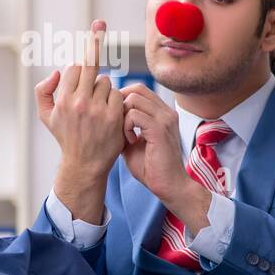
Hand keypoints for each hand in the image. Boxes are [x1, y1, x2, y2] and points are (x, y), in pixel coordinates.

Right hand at [35, 19, 124, 221]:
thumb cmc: (66, 136)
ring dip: (103, 88)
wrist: (84, 164)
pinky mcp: (114, 116)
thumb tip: (57, 71)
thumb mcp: (45, 115)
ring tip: (98, 106)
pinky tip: (109, 111)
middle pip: (90, 65)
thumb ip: (43, 90)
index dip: (80, 62)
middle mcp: (79, 102)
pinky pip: (117, 94)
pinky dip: (115, 99)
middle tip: (100, 22)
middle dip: (94, 43)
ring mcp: (98, 109)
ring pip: (105, 81)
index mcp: (62, 99)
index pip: (74, 67)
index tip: (92, 31)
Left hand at [119, 83, 208, 230]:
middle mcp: (166, 112)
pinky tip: (129, 141)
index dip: (123, 98)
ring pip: (134, 98)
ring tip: (124, 134)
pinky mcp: (160, 129)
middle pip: (137, 89)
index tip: (115, 117)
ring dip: (122, 115)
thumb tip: (106, 117)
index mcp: (162, 113)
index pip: (140, 90)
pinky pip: (135, 115)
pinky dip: (126, 126)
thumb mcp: (133, 142)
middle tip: (116, 124)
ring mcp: (165, 119)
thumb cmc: (151, 167)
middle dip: (120, 104)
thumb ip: (124, 127)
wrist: (169, 185)